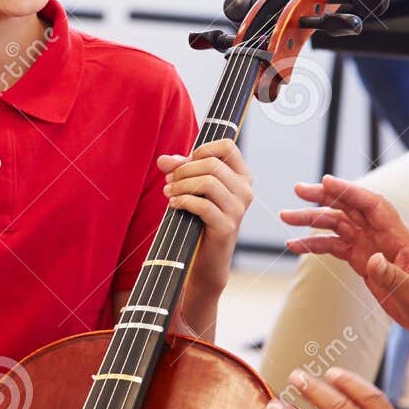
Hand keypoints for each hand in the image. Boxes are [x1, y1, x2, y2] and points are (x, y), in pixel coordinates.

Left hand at [160, 137, 252, 285]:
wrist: (206, 261)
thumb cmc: (199, 221)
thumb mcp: (192, 190)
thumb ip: (180, 171)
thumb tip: (163, 159)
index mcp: (241, 177)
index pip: (227, 146)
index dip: (202, 150)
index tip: (187, 163)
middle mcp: (245, 191)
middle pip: (212, 164)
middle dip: (184, 170)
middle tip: (169, 181)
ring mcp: (238, 209)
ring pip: (208, 182)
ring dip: (181, 185)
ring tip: (169, 193)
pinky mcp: (226, 226)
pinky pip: (203, 205)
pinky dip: (183, 201)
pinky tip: (174, 205)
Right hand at [280, 175, 408, 340]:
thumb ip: (393, 276)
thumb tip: (373, 260)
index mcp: (399, 237)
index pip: (373, 205)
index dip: (350, 191)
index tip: (326, 182)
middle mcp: (383, 236)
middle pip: (351, 208)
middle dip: (325, 197)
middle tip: (298, 190)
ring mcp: (371, 246)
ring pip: (338, 225)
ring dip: (313, 220)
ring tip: (287, 217)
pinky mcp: (363, 260)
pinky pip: (335, 247)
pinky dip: (315, 245)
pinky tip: (295, 245)